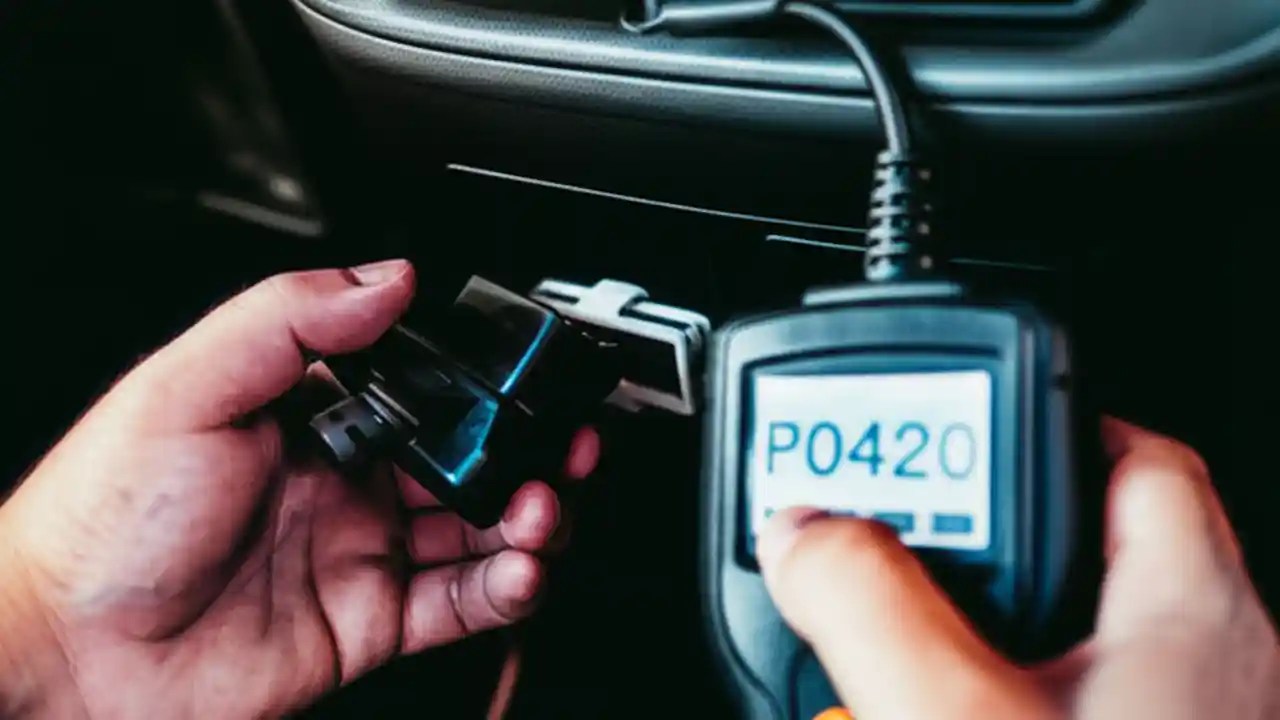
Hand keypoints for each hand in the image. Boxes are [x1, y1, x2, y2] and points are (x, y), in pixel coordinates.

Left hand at [0, 261, 598, 718]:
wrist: (69, 657)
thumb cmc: (102, 521)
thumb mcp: (187, 389)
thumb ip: (289, 322)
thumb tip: (387, 277)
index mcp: (308, 416)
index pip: (423, 387)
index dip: (483, 385)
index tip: (526, 379)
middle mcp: (345, 481)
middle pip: (469, 459)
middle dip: (527, 450)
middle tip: (564, 445)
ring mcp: (360, 553)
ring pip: (480, 530)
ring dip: (529, 517)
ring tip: (540, 510)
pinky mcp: (370, 624)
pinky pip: (462, 603)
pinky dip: (507, 588)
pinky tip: (518, 569)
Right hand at [757, 418, 1279, 719]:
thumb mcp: (952, 718)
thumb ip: (865, 601)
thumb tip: (803, 532)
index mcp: (1189, 616)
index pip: (1133, 457)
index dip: (1040, 418)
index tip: (952, 421)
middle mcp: (1194, 676)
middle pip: (1066, 553)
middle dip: (955, 545)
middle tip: (872, 542)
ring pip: (1036, 653)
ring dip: (940, 645)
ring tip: (860, 657)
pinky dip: (954, 713)